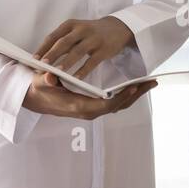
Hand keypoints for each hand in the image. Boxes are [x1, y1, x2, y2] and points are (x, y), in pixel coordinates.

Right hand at [21, 70, 155, 119]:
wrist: (36, 99)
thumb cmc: (39, 90)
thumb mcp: (40, 83)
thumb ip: (45, 80)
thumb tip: (50, 76)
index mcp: (79, 106)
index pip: (105, 105)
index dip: (120, 96)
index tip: (133, 86)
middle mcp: (88, 111)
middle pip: (118, 105)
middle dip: (135, 94)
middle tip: (152, 81)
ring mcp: (92, 110)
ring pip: (119, 104)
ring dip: (135, 94)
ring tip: (150, 82)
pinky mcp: (94, 106)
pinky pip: (114, 102)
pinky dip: (127, 94)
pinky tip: (136, 85)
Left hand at [35, 16, 135, 79]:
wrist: (117, 28)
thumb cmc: (91, 32)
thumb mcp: (76, 30)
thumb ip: (63, 41)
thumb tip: (44, 57)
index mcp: (71, 24)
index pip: (54, 36)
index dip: (43, 48)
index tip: (34, 59)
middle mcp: (82, 29)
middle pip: (64, 42)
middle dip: (52, 54)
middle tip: (42, 65)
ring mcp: (94, 39)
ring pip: (77, 51)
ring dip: (66, 62)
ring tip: (57, 72)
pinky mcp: (104, 49)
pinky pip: (91, 62)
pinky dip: (83, 71)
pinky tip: (76, 78)